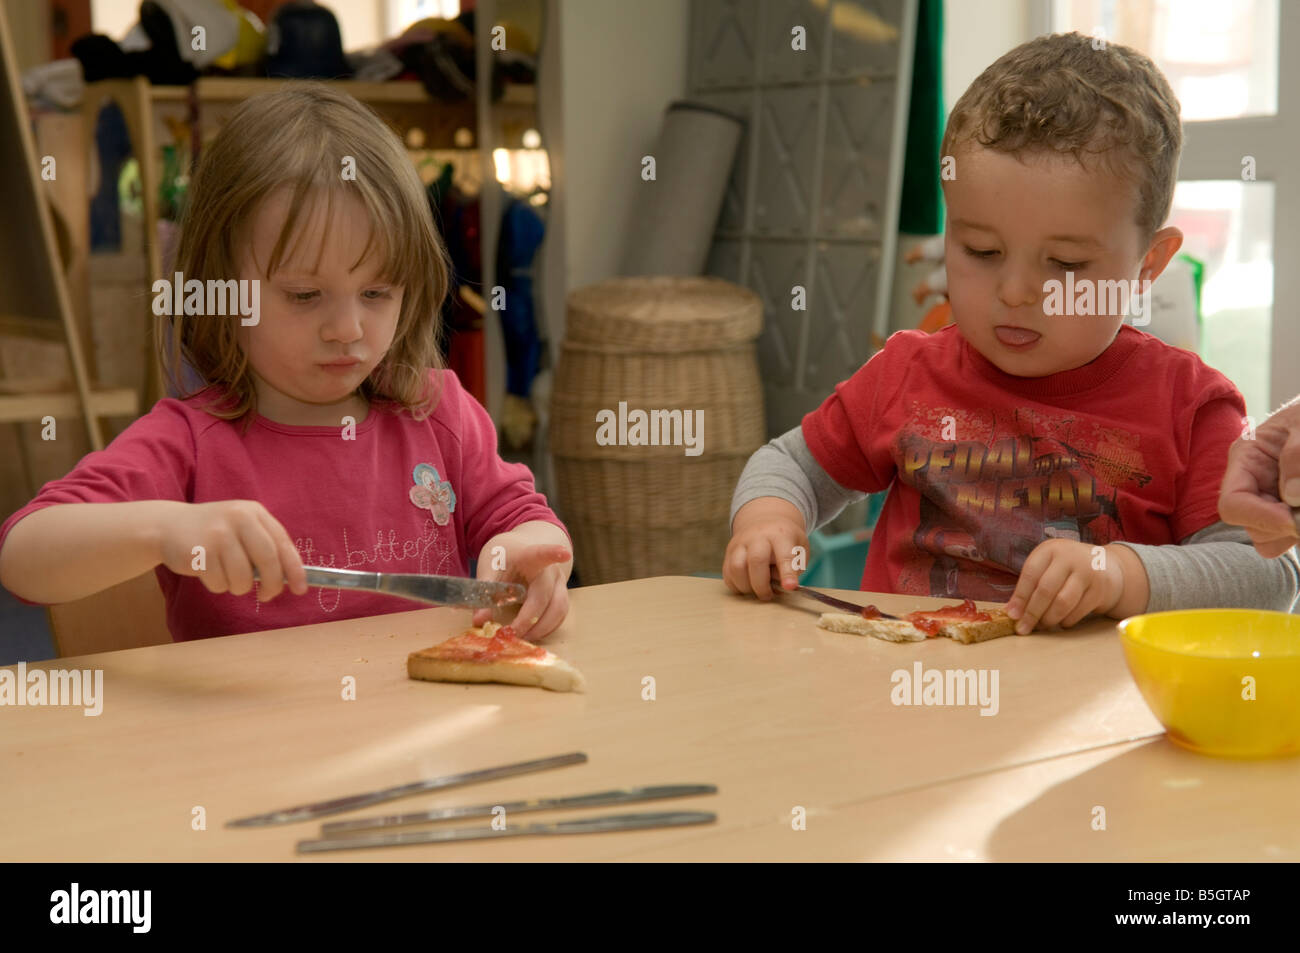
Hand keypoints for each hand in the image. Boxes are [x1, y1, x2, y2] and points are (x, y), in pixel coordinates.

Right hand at [157, 501, 307, 601]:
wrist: (167, 526)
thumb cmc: (213, 533)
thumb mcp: (242, 528)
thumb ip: (265, 546)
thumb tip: (292, 579)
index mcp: (254, 512)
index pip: (282, 543)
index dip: (294, 569)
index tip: (301, 589)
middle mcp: (238, 519)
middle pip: (268, 560)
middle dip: (272, 584)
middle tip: (268, 595)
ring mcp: (217, 535)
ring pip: (243, 578)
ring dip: (239, 587)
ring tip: (227, 575)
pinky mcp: (198, 553)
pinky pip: (220, 584)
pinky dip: (218, 586)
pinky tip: (208, 572)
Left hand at [472, 538, 571, 639]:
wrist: (519, 553)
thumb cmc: (504, 560)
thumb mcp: (489, 569)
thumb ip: (485, 592)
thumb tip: (479, 621)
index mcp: (529, 556)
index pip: (541, 554)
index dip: (553, 553)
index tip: (564, 554)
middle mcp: (549, 569)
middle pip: (544, 595)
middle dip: (529, 619)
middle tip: (511, 634)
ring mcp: (559, 582)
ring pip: (558, 608)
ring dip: (541, 627)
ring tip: (522, 637)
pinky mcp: (562, 595)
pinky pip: (560, 614)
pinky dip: (547, 627)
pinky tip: (532, 633)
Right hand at [723, 498, 809, 600]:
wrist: (764, 520)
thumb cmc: (785, 540)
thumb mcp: (800, 548)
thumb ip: (795, 568)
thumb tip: (783, 586)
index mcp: (780, 534)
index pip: (784, 555)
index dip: (787, 573)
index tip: (790, 587)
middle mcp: (757, 536)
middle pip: (756, 560)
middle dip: (762, 585)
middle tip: (768, 596)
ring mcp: (740, 543)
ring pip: (736, 568)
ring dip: (746, 586)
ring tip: (756, 590)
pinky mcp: (729, 552)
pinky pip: (727, 573)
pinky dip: (736, 585)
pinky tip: (748, 585)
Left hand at [1004, 539, 1124, 633]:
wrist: (1109, 566)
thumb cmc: (1068, 569)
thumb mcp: (1048, 568)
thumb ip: (1031, 586)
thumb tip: (1011, 613)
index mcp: (1050, 549)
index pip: (1030, 574)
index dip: (1020, 596)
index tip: (1012, 615)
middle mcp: (1069, 557)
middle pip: (1045, 589)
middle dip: (1032, 613)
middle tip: (1023, 628)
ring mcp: (1088, 572)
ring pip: (1062, 603)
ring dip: (1049, 619)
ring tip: (1042, 625)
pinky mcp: (1100, 589)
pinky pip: (1078, 612)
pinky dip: (1066, 621)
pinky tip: (1061, 622)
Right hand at [1218, 400, 1299, 556]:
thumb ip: (1298, 454)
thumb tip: (1293, 495)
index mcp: (1246, 459)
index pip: (1232, 504)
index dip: (1259, 517)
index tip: (1292, 520)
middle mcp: (1252, 484)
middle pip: (1250, 527)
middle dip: (1283, 526)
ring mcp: (1270, 501)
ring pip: (1268, 540)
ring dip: (1293, 533)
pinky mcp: (1287, 512)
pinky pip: (1286, 538)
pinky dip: (1298, 533)